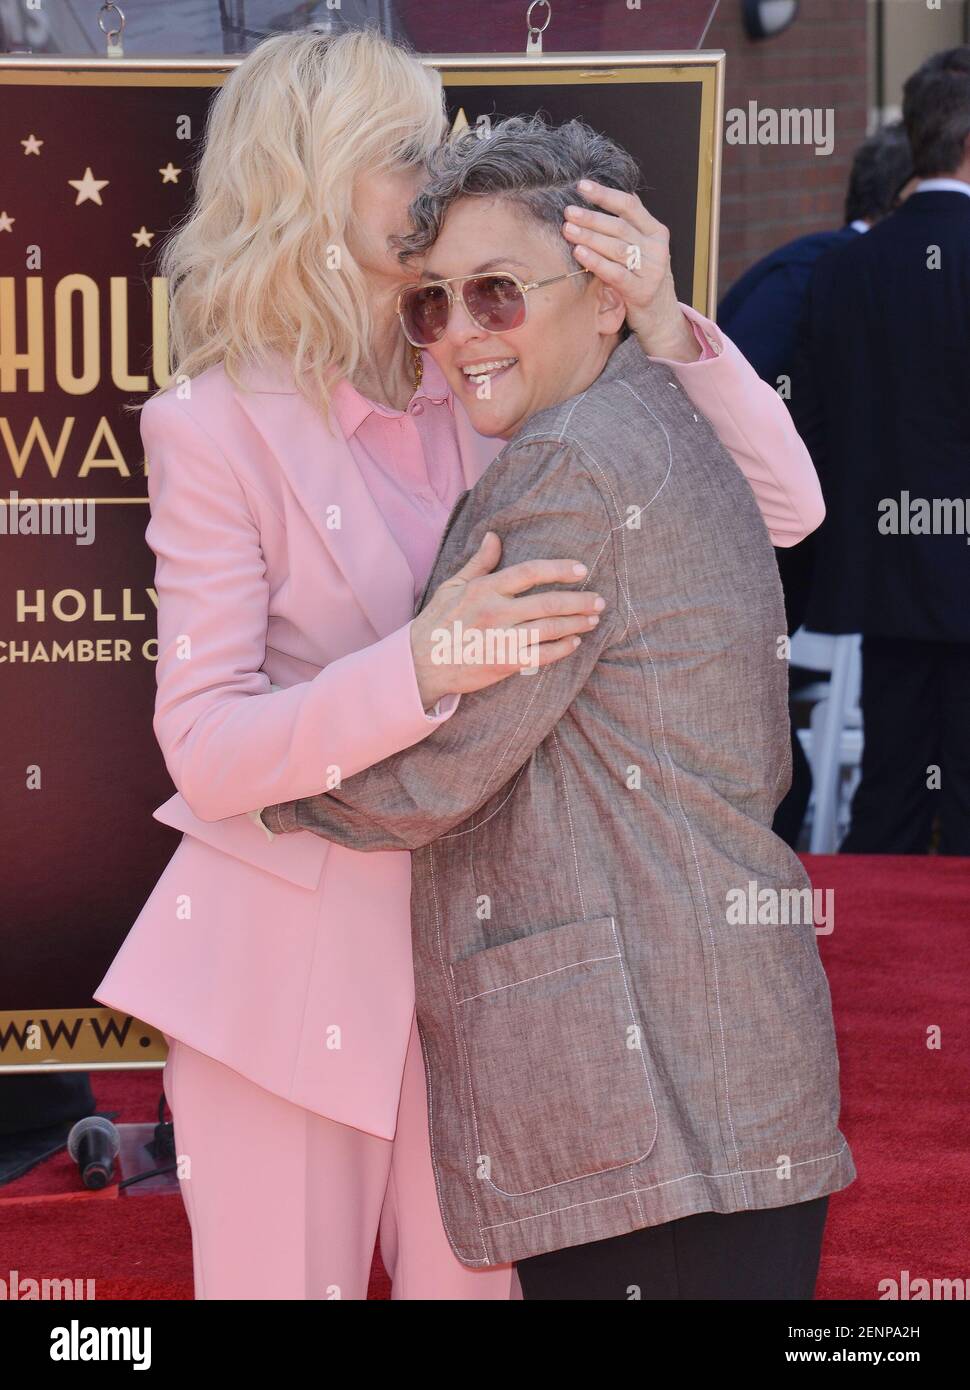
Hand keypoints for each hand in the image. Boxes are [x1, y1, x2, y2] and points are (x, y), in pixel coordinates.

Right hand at [410, 531, 605, 707]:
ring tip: (593, 619)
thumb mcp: (452, 586)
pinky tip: (575, 642)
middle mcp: (495, 612)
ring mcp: (501, 639)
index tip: (581, 570)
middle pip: (548, 603)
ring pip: (549, 629)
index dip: (559, 569)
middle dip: (579, 601)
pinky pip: (541, 655)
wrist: (421, 664)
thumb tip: (494, 535)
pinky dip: (562, 648)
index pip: (530, 572)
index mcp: (484, 589)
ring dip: (576, 623)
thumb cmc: (437, 622)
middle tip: (599, 600)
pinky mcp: (504, 663)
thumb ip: (478, 563)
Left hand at [562, 179, 700, 363]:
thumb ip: (631, 225)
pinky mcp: (642, 292)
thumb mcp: (643, 249)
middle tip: (568, 210)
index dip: (605, 194)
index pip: (630, 206)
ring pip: (617, 248)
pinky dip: (596, 261)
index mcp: (657, 232)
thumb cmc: (644, 278)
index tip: (582, 186)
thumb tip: (610, 193)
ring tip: (568, 229)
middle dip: (592, 217)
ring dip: (590, 237)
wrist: (661, 317)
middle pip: (620, 227)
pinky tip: (579, 252)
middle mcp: (657, 249)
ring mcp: (652, 271)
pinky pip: (615, 273)